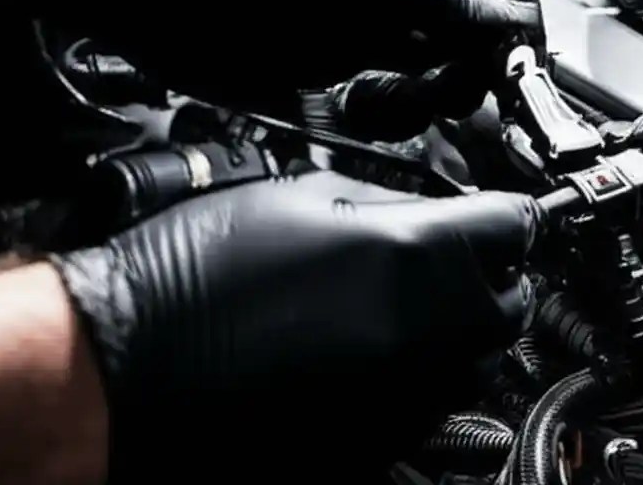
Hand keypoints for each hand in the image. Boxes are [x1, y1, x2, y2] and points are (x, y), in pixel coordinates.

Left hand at [2, 0, 541, 114]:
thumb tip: (505, 22)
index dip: (516, 10)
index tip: (519, 54)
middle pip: (476, 32)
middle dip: (475, 64)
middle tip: (454, 85)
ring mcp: (372, 32)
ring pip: (441, 78)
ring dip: (431, 98)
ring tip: (393, 96)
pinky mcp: (342, 77)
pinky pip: (395, 109)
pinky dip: (391, 119)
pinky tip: (360, 106)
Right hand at [51, 171, 540, 478]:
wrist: (127, 371)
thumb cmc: (194, 279)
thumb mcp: (297, 196)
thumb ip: (384, 201)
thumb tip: (430, 210)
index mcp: (417, 257)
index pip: (515, 224)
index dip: (507, 214)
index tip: (500, 217)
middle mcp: (431, 333)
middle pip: (510, 302)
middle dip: (488, 278)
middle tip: (444, 263)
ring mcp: (411, 397)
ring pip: (476, 361)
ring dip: (454, 333)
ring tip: (393, 314)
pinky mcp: (383, 445)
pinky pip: (430, 407)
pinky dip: (414, 380)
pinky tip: (361, 360)